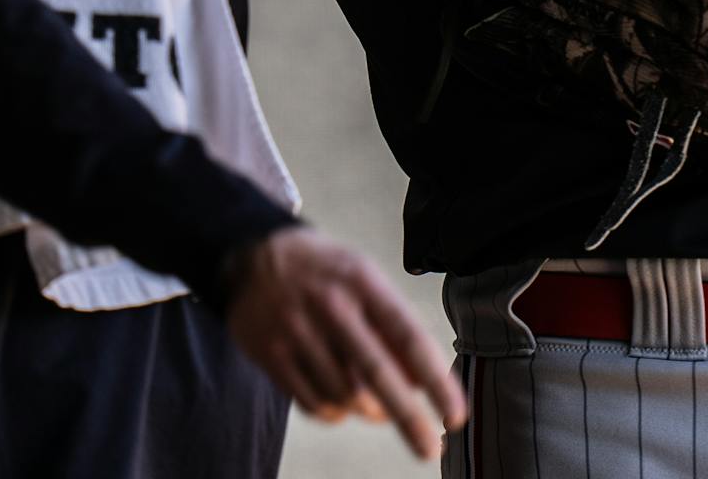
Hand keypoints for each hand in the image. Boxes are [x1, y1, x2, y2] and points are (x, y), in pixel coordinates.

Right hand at [222, 226, 467, 461]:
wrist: (252, 257)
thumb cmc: (325, 274)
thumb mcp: (364, 281)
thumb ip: (393, 327)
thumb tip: (423, 382)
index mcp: (363, 282)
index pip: (408, 335)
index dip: (435, 379)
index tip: (454, 413)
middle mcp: (330, 305)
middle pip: (376, 372)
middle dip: (408, 418)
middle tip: (430, 449)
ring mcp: (297, 331)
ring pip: (344, 395)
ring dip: (368, 411)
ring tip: (376, 406)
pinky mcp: (271, 354)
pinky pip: (313, 404)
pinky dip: (334, 413)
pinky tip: (340, 402)